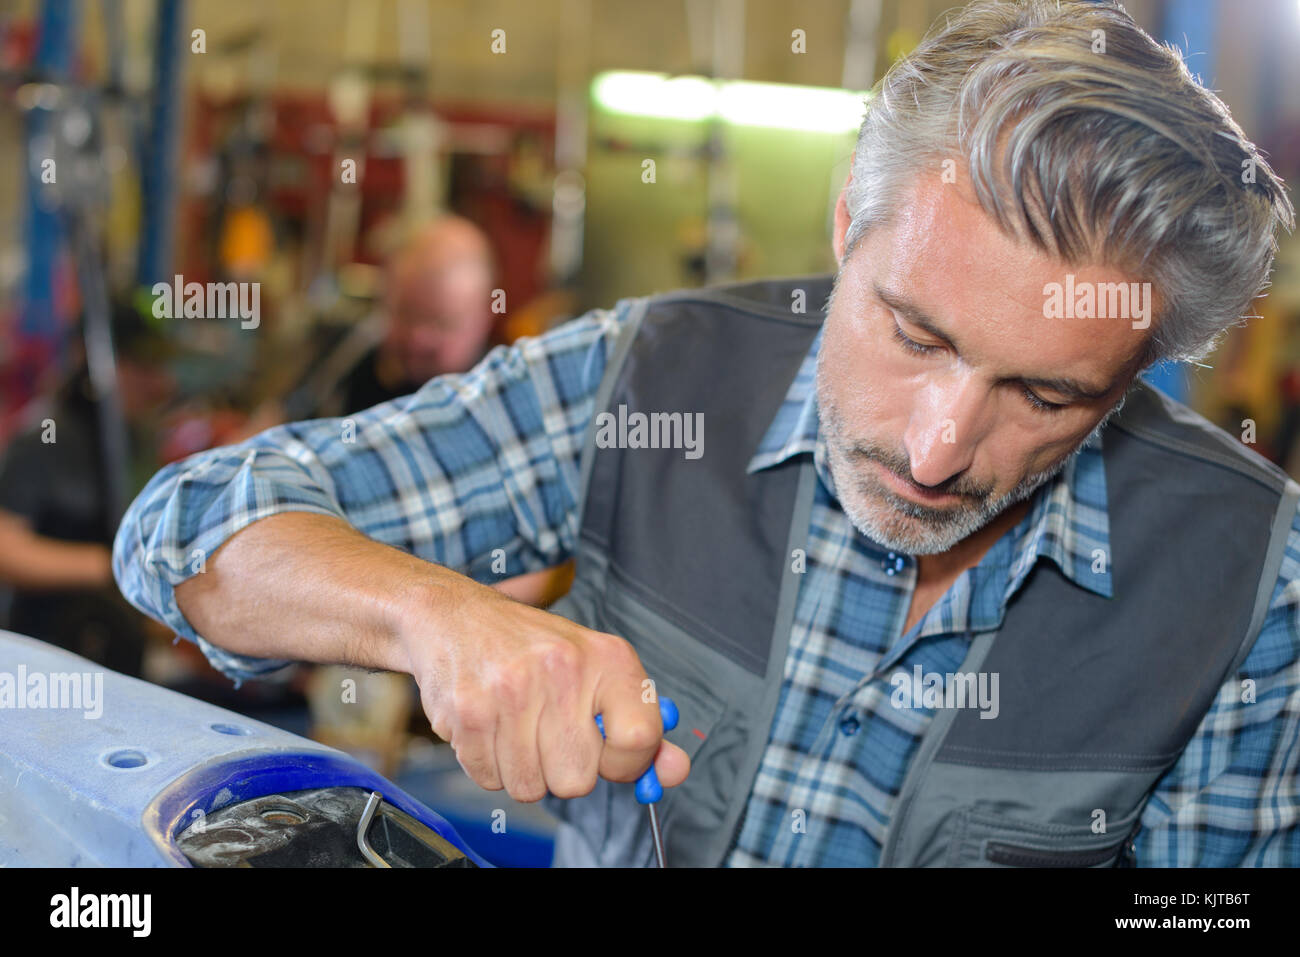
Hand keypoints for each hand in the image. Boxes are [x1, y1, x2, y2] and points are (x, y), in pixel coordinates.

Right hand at [397, 573, 690, 802]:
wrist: (454, 617)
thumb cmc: (531, 648)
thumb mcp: (596, 670)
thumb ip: (639, 725)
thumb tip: (675, 771)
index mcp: (608, 658)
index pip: (640, 740)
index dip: (625, 763)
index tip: (608, 754)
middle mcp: (563, 670)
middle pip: (578, 780)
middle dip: (562, 769)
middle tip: (549, 733)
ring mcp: (512, 692)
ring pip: (530, 787)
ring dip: (521, 769)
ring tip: (514, 726)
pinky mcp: (468, 712)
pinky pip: (488, 779)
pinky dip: (488, 763)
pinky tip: (488, 726)